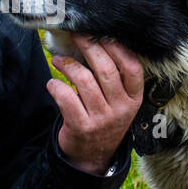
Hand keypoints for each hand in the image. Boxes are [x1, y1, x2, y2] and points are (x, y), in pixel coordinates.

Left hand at [47, 35, 144, 174]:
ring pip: (84, 80)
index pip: (132, 67)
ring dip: (67, 65)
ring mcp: (102, 119)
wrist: (92, 155)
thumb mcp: (118, 101)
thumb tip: (92, 39)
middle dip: (89, 47)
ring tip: (58, 60)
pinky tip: (53, 83)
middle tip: (75, 35)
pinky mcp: (82, 127)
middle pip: (106, 69)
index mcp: (134, 98)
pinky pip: (66, 97)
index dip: (117, 47)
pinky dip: (56, 86)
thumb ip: (112, 77)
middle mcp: (121, 109)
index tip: (100, 33)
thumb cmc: (104, 118)